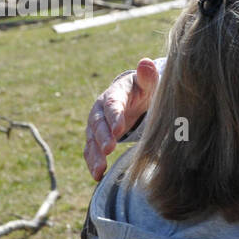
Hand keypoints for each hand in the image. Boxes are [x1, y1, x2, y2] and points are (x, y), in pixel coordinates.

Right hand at [84, 58, 159, 180]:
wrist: (133, 99)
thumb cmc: (144, 91)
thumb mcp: (148, 83)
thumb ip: (147, 76)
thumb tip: (146, 62)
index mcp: (114, 95)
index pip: (113, 105)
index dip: (115, 116)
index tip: (120, 129)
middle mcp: (100, 111)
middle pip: (99, 124)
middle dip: (103, 137)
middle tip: (109, 149)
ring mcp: (96, 126)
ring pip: (91, 140)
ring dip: (95, 155)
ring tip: (100, 169)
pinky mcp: (96, 140)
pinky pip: (91, 151)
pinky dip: (92, 163)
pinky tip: (97, 176)